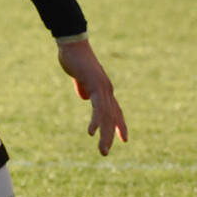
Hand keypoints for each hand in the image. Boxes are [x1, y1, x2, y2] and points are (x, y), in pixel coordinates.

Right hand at [57, 38, 128, 154]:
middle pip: (112, 117)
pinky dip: (96, 121)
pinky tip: (92, 132)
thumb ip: (83, 87)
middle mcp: (107, 90)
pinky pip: (97, 108)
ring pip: (106, 116)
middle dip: (110, 136)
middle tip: (105, 153)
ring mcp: (102, 88)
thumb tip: (85, 96)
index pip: (115, 110)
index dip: (119, 125)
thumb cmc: (74, 58)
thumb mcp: (79, 77)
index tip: (124, 139)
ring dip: (104, 135)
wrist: (73, 44)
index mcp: (104, 89)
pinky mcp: (95, 85)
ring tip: (102, 150)